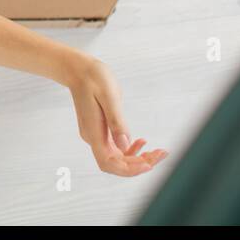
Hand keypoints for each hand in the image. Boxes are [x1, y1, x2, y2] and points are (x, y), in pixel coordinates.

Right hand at [65, 54, 169, 176]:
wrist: (79, 70)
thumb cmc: (93, 79)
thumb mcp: (109, 97)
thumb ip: (116, 122)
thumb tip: (125, 144)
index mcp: (93, 131)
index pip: (109, 163)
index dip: (129, 169)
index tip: (148, 164)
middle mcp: (93, 137)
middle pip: (116, 163)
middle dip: (139, 164)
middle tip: (161, 154)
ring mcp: (96, 134)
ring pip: (118, 157)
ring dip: (138, 158)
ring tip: (157, 151)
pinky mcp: (100, 130)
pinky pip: (116, 148)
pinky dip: (131, 149)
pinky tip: (142, 141)